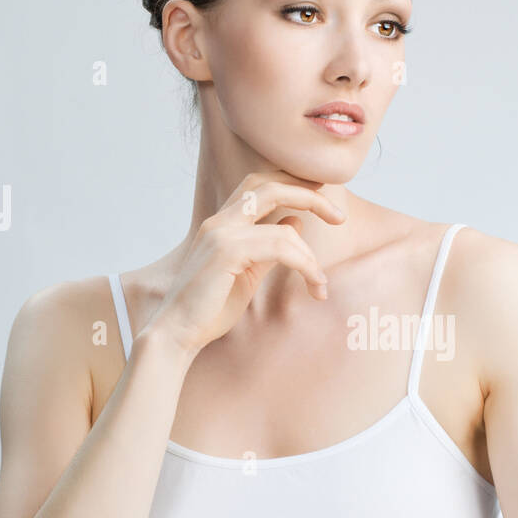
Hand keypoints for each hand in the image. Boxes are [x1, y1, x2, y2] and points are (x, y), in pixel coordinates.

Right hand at [143, 171, 344, 358]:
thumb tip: (296, 223)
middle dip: (310, 195)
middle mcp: (220, 221)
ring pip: (282, 226)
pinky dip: (305, 265)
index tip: (325, 202)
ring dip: (310, 256)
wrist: (177, 333)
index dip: (293, 184)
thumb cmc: (210, 308)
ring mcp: (221, 234)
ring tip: (320, 283)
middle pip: (269, 185)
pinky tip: (314, 286)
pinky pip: (281, 247)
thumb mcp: (248, 273)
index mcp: (222, 223)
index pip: (260, 185)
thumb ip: (270, 248)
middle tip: (340, 216)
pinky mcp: (227, 252)